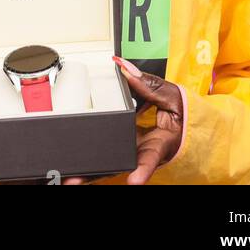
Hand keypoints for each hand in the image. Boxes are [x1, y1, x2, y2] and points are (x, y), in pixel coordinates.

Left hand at [62, 55, 185, 184]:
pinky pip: (104, 152)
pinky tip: (70, 164)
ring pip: (108, 163)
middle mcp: (142, 152)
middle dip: (98, 173)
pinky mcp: (120, 146)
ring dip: (87, 170)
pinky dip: (87, 156)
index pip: (152, 157)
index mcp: (160, 143)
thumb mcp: (172, 98)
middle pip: (119, 164)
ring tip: (67, 176)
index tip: (134, 180)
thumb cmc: (180, 114)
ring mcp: (130, 152)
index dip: (143, 170)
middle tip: (75, 181)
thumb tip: (125, 68)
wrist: (183, 126)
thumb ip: (150, 85)